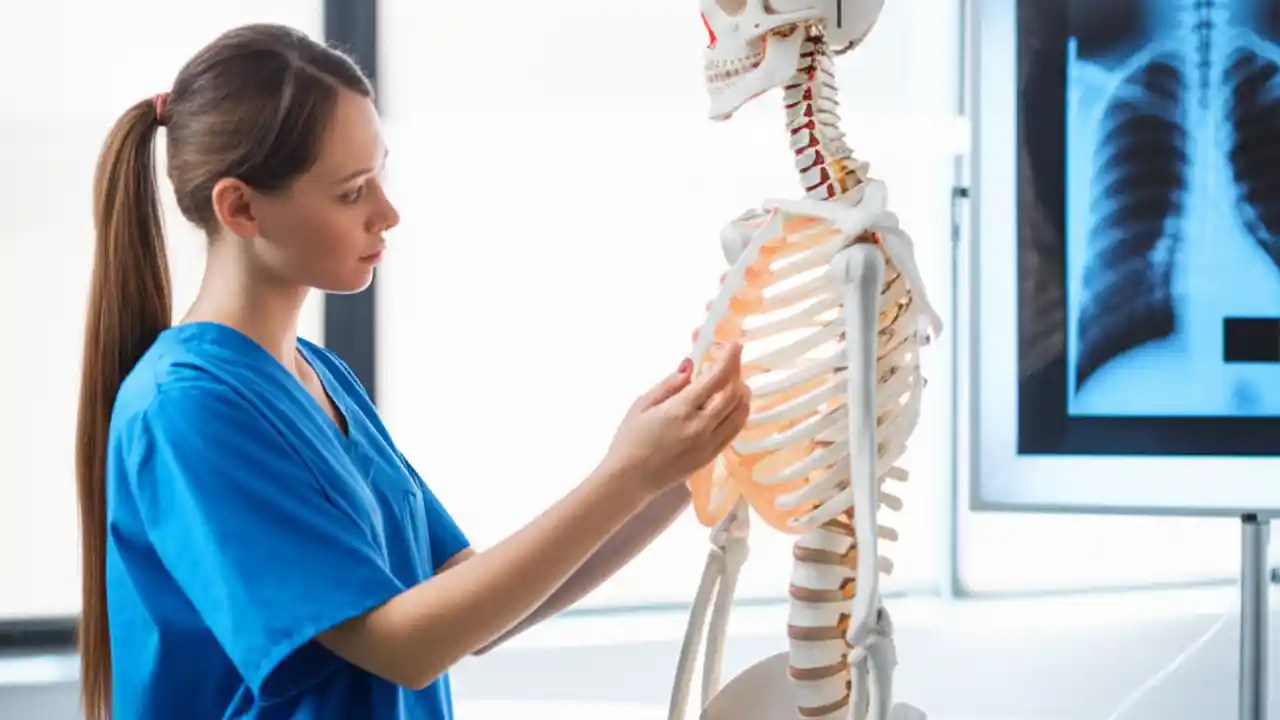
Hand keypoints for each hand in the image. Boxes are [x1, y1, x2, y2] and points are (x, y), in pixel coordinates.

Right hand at [600, 342, 751, 499]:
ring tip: (732, 381)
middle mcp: (701, 427)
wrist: (630, 480)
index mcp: (681, 411)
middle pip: (733, 393)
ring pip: (740, 412)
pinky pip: (735, 430)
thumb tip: (690, 366)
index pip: (717, 378)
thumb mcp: (642, 404)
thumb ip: (670, 384)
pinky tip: (731, 404)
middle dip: (736, 371)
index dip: (729, 358)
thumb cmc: (629, 440)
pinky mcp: (711, 457)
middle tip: (729, 360)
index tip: (734, 345)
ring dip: (741, 392)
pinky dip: (739, 412)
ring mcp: (709, 444)